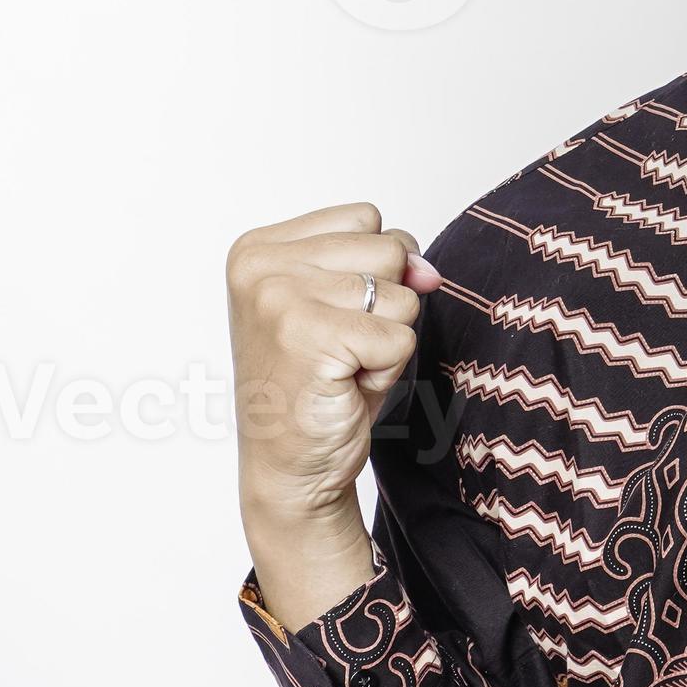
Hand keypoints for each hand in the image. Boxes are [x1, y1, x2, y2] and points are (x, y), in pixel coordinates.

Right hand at [226, 203, 440, 623]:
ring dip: (386, 339)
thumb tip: (427, 270)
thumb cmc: (317, 385)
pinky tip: (345, 387)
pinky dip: (387, 369)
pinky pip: (402, 335)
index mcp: (259, 248)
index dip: (373, 274)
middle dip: (383, 306)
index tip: (330, 318)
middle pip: (389, 249)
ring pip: (401, 295)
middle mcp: (260, 266)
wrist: (289, 468)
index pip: (368, 218)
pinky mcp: (310, 338)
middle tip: (340, 349)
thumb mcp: (351, 305)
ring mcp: (280, 299)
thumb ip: (388, 265)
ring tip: (342, 367)